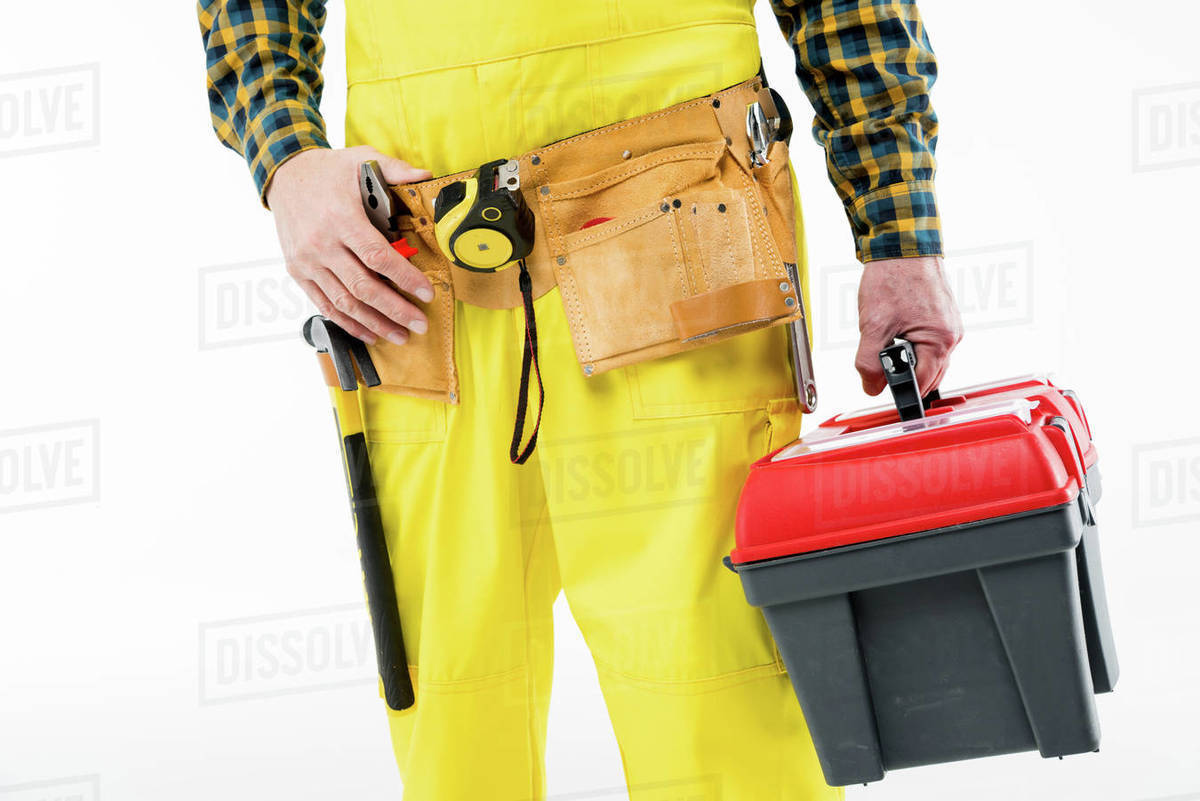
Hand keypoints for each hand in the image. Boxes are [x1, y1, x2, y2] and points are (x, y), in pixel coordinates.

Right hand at [267, 146, 433, 344]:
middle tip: (419, 324)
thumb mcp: (361, 159)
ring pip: (344, 302)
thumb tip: (427, 177)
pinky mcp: (298, 271)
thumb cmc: (328, 170)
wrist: (283, 174)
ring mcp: (307, 261)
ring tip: (399, 335)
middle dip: (395, 310)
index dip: (404, 278)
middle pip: (363, 287)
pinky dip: (347, 323)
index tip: (426, 293)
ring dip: (374, 323)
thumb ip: (396, 169)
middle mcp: (321, 244)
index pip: (378, 256)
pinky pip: (324, 304)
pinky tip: (368, 332)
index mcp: (341, 218)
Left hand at [854, 256, 962, 395]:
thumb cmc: (892, 278)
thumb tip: (871, 388)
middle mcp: (952, 336)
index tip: (882, 385)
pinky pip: (930, 344)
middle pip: (929, 376)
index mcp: (940, 341)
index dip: (900, 389)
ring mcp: (950, 327)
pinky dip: (913, 346)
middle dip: (905, 375)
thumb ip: (869, 363)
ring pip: (930, 361)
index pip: (923, 385)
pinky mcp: (944, 319)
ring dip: (909, 361)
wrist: (901, 246)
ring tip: (889, 340)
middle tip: (881, 360)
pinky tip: (898, 333)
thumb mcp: (873, 326)